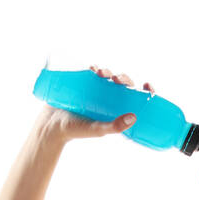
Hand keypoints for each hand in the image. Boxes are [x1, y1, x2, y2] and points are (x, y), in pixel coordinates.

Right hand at [37, 65, 153, 142]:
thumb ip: (114, 126)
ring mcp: (94, 92)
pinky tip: (93, 68)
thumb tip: (135, 117)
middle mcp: (107, 101)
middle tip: (117, 79)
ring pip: (107, 77)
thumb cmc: (76, 131)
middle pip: (122, 85)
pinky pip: (90, 73)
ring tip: (101, 72)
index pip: (135, 100)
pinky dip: (93, 69)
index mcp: (115, 111)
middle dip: (123, 79)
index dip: (144, 92)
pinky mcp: (81, 85)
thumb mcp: (98, 129)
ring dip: (108, 71)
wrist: (50, 126)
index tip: (148, 86)